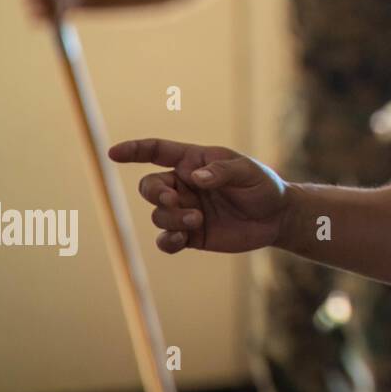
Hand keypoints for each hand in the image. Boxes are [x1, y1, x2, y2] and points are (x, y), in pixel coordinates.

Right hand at [109, 138, 289, 254]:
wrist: (277, 217)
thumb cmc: (262, 186)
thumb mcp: (248, 172)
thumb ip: (221, 171)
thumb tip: (195, 178)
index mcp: (194, 162)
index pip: (157, 151)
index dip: (134, 150)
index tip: (113, 153)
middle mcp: (184, 186)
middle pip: (149, 186)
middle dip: (155, 193)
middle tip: (174, 200)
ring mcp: (185, 211)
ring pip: (158, 214)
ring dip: (171, 218)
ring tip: (197, 219)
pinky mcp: (191, 235)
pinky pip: (165, 240)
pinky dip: (167, 240)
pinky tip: (179, 240)